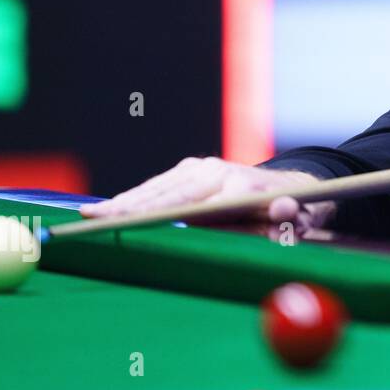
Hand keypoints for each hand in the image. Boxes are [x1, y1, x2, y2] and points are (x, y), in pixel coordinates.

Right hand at [79, 157, 334, 234]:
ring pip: (157, 187)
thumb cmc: (294, 213)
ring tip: (90, 215)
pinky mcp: (192, 169)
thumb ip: (289, 220)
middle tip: (90, 218)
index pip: (190, 203)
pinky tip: (112, 208)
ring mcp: (202, 167)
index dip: (156, 211)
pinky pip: (160, 186)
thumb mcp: (299, 222)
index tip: (128, 219)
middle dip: (127, 206)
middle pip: (165, 192)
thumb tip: (286, 211)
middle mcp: (216, 171)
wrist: (294, 186)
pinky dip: (136, 197)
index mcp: (238, 188)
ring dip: (125, 201)